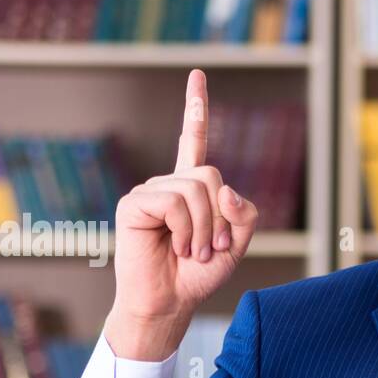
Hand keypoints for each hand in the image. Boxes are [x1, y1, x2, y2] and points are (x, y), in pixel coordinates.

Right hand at [106, 68, 258, 359]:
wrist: (170, 302)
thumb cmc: (198, 275)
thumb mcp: (236, 244)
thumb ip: (243, 214)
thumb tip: (227, 190)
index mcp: (191, 188)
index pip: (193, 142)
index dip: (195, 109)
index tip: (197, 75)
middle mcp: (169, 185)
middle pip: (211, 175)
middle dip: (220, 218)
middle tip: (209, 248)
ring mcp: (150, 192)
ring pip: (197, 190)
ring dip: (204, 230)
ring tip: (191, 252)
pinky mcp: (134, 203)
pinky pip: (174, 202)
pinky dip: (185, 230)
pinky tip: (174, 247)